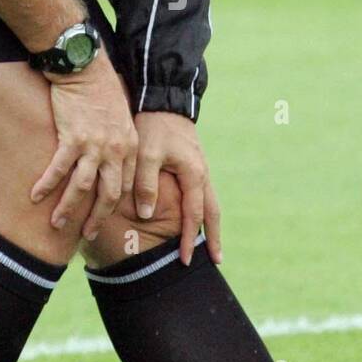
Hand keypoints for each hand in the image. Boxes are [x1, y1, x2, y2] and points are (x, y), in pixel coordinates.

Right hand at [30, 55, 138, 239]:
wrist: (85, 67)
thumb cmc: (101, 88)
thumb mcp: (119, 116)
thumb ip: (118, 139)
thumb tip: (111, 156)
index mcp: (129, 145)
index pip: (125, 184)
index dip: (115, 204)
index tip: (104, 218)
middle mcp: (116, 150)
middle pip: (109, 194)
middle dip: (97, 219)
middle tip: (86, 235)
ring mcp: (94, 145)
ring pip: (83, 188)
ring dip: (69, 208)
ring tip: (57, 223)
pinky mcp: (72, 138)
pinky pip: (59, 169)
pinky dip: (47, 185)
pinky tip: (35, 197)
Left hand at [132, 112, 221, 265]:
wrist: (164, 100)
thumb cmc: (153, 126)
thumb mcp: (146, 154)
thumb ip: (146, 183)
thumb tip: (146, 215)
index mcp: (193, 174)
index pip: (194, 215)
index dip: (189, 239)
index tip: (185, 259)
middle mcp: (202, 174)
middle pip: (212, 213)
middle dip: (214, 238)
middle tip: (216, 261)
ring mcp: (200, 169)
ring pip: (210, 203)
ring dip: (212, 226)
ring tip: (212, 245)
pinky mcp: (193, 165)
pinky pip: (202, 194)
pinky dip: (204, 210)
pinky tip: (198, 218)